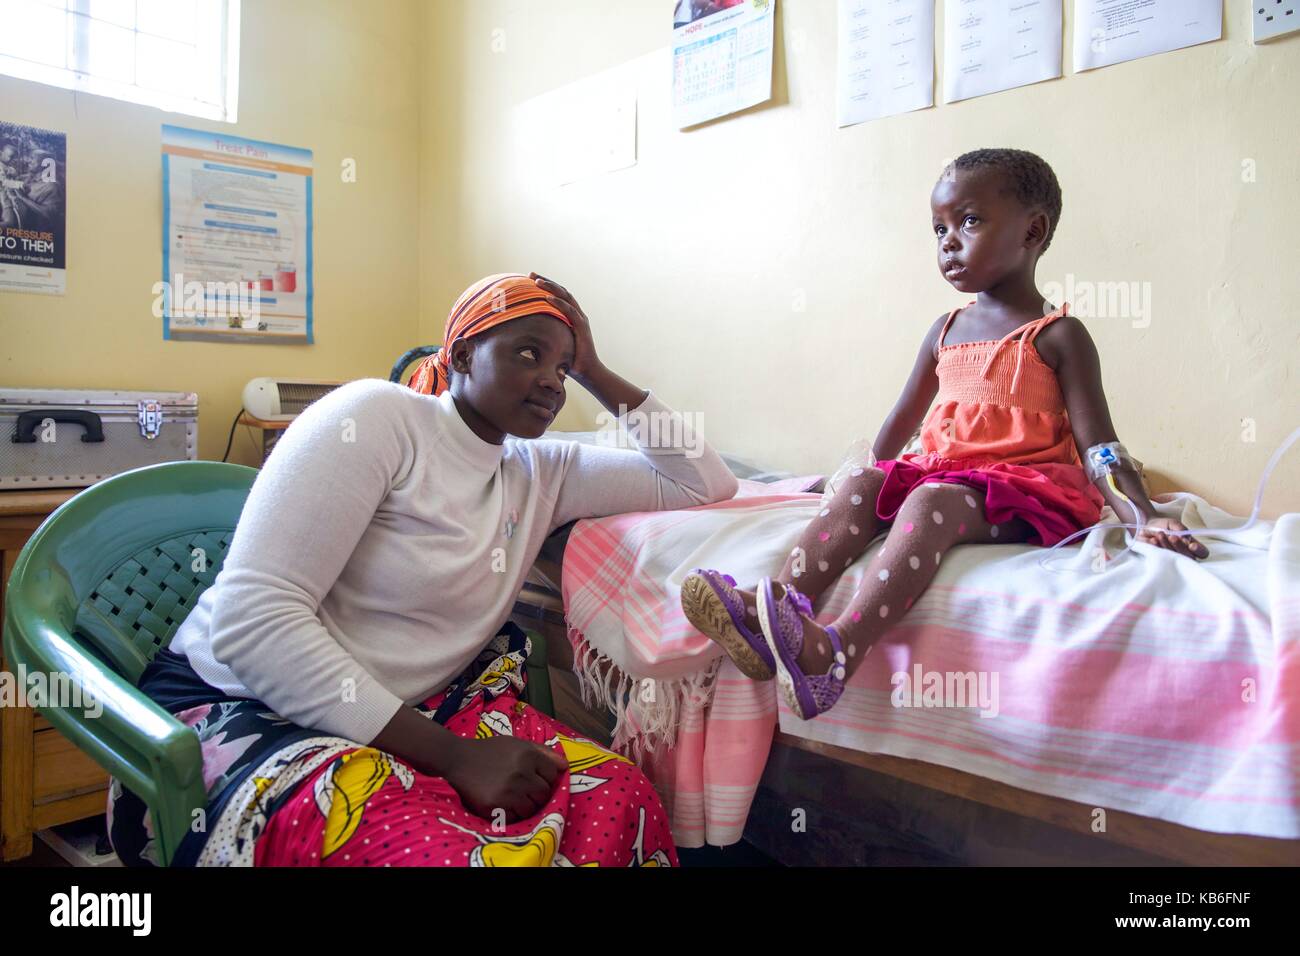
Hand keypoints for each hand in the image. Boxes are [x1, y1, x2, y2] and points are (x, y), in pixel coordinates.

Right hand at [442, 733, 567, 822]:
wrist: (458, 760)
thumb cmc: (490, 751)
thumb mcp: (517, 744)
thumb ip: (543, 752)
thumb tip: (565, 765)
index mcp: (528, 755)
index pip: (552, 774)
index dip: (544, 777)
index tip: (533, 778)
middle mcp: (521, 773)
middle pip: (543, 793)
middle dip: (536, 793)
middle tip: (522, 789)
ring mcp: (508, 791)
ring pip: (531, 808)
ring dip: (524, 805)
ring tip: (512, 797)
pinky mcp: (495, 806)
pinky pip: (515, 817)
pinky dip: (511, 813)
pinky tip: (503, 803)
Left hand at [530, 273, 600, 380]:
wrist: (588, 373)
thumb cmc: (570, 362)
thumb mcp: (552, 346)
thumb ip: (542, 338)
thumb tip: (521, 338)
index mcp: (571, 317)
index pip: (557, 296)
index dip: (545, 287)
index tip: (530, 280)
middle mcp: (577, 314)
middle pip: (561, 292)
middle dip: (546, 282)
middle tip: (530, 274)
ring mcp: (581, 319)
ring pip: (566, 297)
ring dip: (551, 288)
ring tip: (537, 281)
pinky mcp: (582, 327)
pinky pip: (570, 312)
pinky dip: (559, 303)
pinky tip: (548, 298)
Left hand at [1136, 517, 1208, 559]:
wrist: (1146, 527)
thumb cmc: (1164, 526)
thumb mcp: (1173, 524)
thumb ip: (1181, 529)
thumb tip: (1186, 539)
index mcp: (1191, 545)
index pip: (1202, 553)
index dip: (1199, 551)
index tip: (1191, 545)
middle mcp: (1184, 554)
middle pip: (1188, 557)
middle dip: (1179, 546)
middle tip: (1172, 537)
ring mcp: (1172, 559)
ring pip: (1174, 557)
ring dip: (1167, 545)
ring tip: (1160, 534)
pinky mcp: (1159, 560)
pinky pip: (1159, 557)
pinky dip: (1156, 547)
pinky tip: (1153, 540)